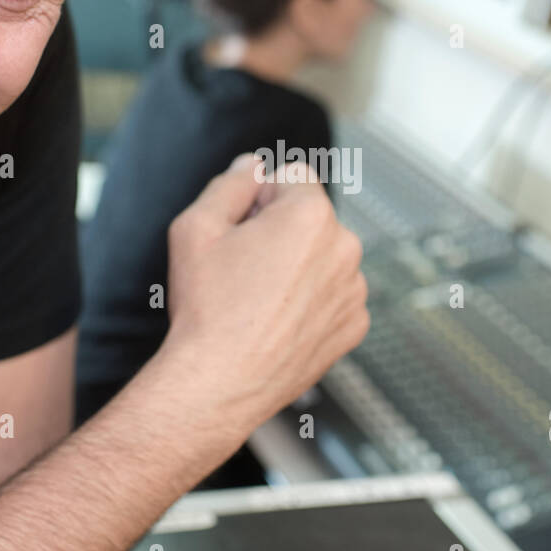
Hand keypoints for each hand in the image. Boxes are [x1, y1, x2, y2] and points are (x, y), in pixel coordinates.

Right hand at [160, 154, 368, 428]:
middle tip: (244, 266)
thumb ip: (229, 184)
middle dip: (281, 231)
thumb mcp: (196, 228)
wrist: (219, 384)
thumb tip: (252, 166)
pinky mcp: (354, 325)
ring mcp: (354, 290)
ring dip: (299, 267)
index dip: (261, 196)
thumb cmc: (207, 310)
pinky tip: (279, 320)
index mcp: (310, 215)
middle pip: (311, 217)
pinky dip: (312, 303)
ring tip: (259, 298)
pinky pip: (334, 296)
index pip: (292, 174)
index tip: (243, 226)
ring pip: (324, 257)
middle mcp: (344, 247)